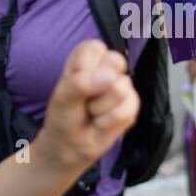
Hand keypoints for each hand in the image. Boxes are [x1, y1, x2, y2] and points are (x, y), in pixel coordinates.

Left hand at [39, 40, 138, 172]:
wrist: (71, 147)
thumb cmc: (64, 117)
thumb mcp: (63, 98)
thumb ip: (82, 83)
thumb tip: (110, 77)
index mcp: (86, 57)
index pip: (95, 48)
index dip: (85, 68)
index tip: (74, 83)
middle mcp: (107, 67)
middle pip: (115, 61)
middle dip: (96, 87)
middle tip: (84, 99)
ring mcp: (122, 85)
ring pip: (121, 89)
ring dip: (100, 108)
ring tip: (91, 112)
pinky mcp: (132, 104)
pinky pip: (127, 109)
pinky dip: (109, 121)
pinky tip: (101, 123)